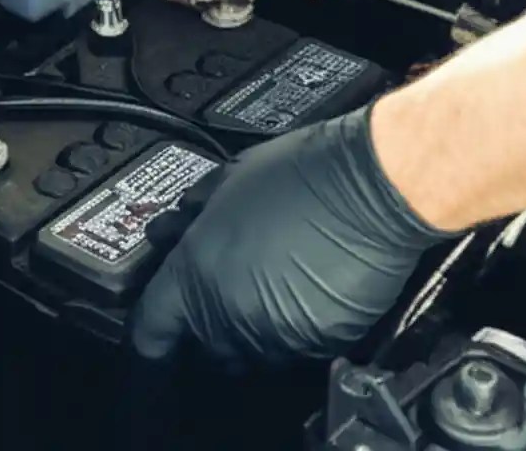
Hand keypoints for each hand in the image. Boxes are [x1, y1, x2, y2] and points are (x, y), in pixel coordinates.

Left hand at [131, 107, 451, 364]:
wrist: (374, 186)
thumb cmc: (306, 174)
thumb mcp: (230, 179)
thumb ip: (193, 215)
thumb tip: (171, 230)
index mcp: (195, 273)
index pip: (151, 329)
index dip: (150, 334)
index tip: (155, 335)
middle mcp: (228, 313)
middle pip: (204, 345)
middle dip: (211, 323)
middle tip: (234, 289)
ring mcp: (275, 334)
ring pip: (250, 351)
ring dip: (255, 327)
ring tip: (277, 283)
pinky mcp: (318, 345)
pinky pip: (295, 349)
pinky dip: (296, 329)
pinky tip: (308, 290)